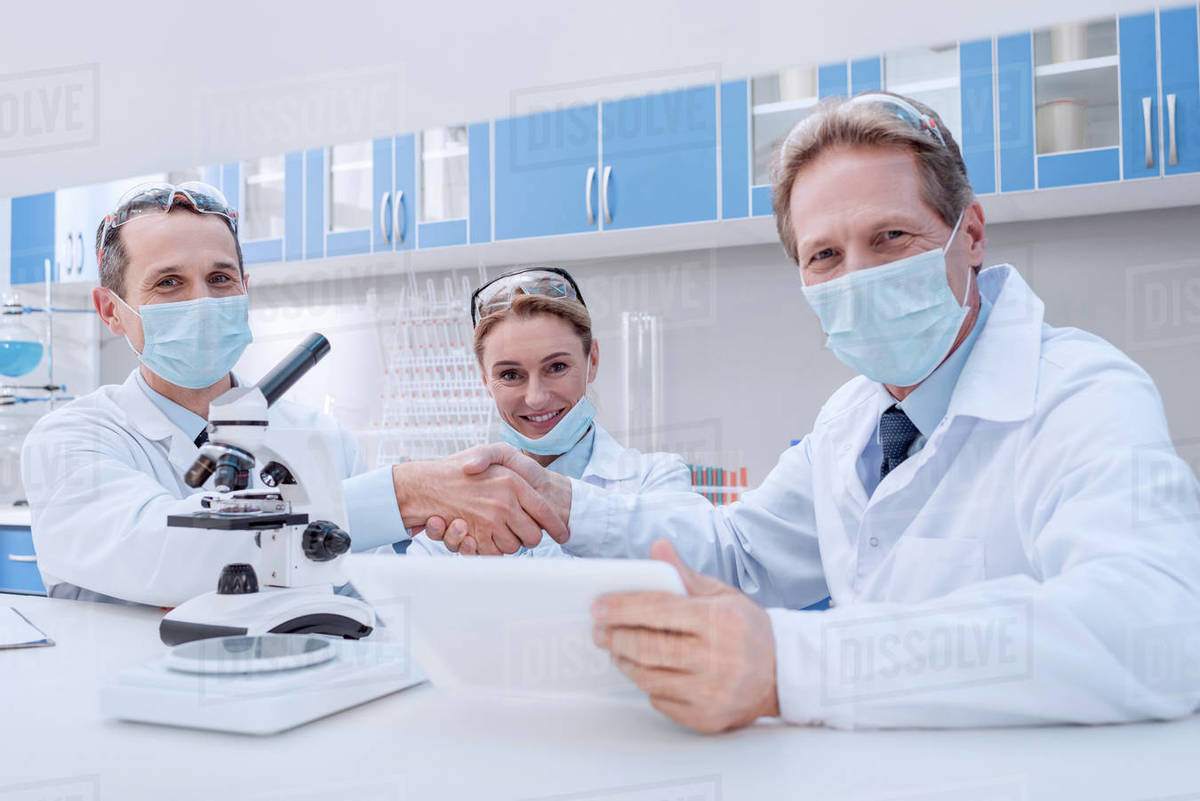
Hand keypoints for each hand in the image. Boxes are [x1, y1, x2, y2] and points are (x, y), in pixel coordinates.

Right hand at [425, 443, 572, 554]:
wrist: (425, 483)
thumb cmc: (459, 466)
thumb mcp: (493, 451)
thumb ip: (514, 459)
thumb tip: (534, 486)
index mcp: (512, 483)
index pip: (544, 511)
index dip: (556, 526)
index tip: (563, 534)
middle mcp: (503, 503)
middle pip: (532, 536)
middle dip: (530, 537)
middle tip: (523, 531)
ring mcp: (489, 522)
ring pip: (513, 547)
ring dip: (508, 543)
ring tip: (498, 529)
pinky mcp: (474, 537)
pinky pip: (494, 554)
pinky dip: (491, 550)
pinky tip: (484, 536)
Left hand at [591, 539, 779, 732]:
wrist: (782, 674)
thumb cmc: (747, 629)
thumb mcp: (722, 595)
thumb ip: (685, 575)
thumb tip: (657, 548)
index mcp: (719, 621)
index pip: (659, 610)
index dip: (623, 608)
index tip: (598, 606)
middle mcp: (717, 659)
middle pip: (648, 648)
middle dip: (615, 637)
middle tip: (598, 630)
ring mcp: (711, 692)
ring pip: (649, 678)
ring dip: (625, 662)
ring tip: (616, 648)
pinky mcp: (705, 718)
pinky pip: (661, 701)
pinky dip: (648, 685)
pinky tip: (646, 671)